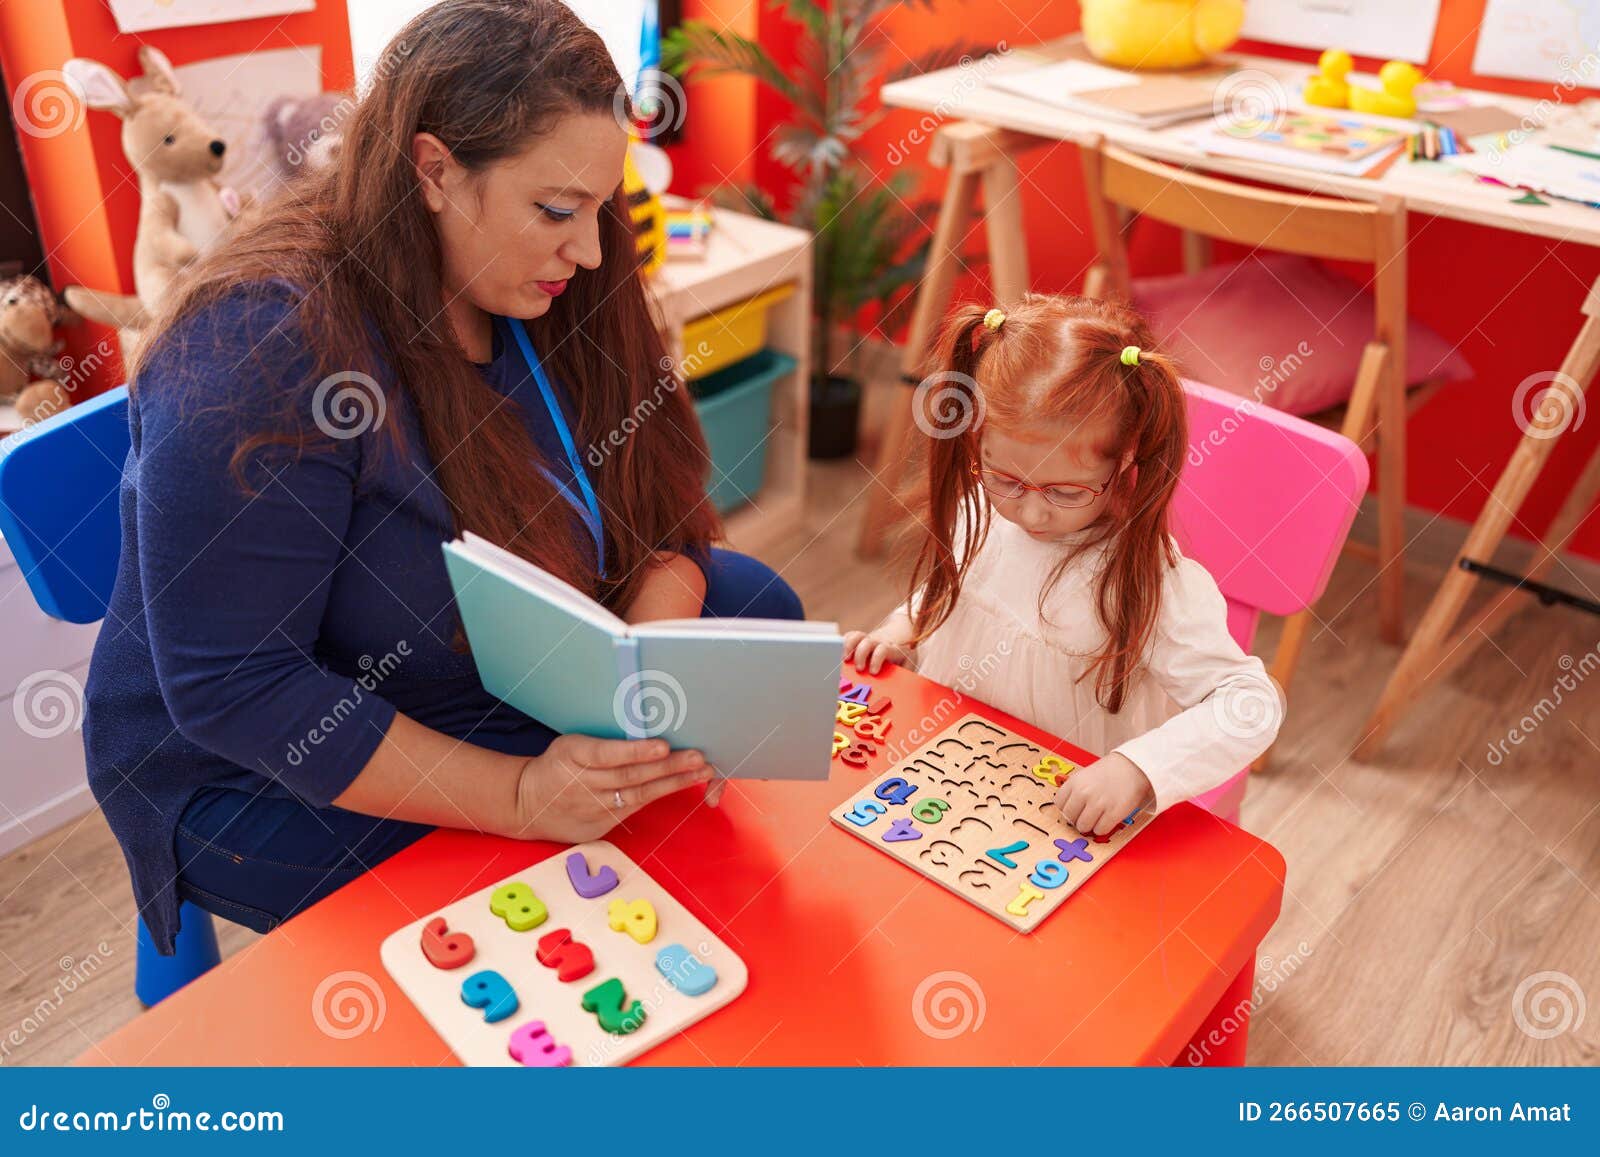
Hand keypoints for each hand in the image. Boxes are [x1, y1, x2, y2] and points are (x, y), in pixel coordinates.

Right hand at [508, 734, 712, 841]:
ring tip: (700, 772)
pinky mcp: (599, 826)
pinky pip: (632, 810)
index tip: (663, 745)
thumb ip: (602, 742)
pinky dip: (657, 798)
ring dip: (672, 783)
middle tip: (699, 758)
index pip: (609, 754)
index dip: (637, 751)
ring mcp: (592, 808)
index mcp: (574, 756)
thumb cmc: (557, 765)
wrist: (526, 804)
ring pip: (638, 796)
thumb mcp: (570, 744)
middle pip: (631, 776)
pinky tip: (680, 786)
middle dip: (669, 767)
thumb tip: (644, 729)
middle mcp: (584, 784)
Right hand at [843, 629, 913, 674]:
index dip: (876, 659)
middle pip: (868, 642)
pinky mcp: (862, 641)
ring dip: (848, 647)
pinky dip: (844, 645)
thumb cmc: (905, 661)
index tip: (873, 672)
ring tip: (843, 662)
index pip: (883, 649)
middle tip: (859, 669)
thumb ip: (906, 677)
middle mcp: (880, 643)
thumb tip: (901, 692)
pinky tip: (841, 658)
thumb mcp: (910, 668)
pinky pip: (850, 637)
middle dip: (860, 655)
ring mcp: (870, 641)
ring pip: (857, 637)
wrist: (904, 638)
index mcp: (893, 650)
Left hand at [1054, 752, 1152, 835]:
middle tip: (1087, 814)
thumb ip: (1074, 791)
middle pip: (1070, 818)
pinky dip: (1102, 828)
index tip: (1074, 809)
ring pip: (1083, 827)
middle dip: (1077, 818)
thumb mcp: (1084, 776)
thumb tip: (1067, 811)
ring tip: (1097, 816)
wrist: (1132, 767)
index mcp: (1074, 782)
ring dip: (1090, 825)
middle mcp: (1084, 793)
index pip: (1059, 804)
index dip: (1067, 808)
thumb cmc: (1108, 772)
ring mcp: (1098, 804)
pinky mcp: (1113, 814)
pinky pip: (1100, 830)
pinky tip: (1107, 818)